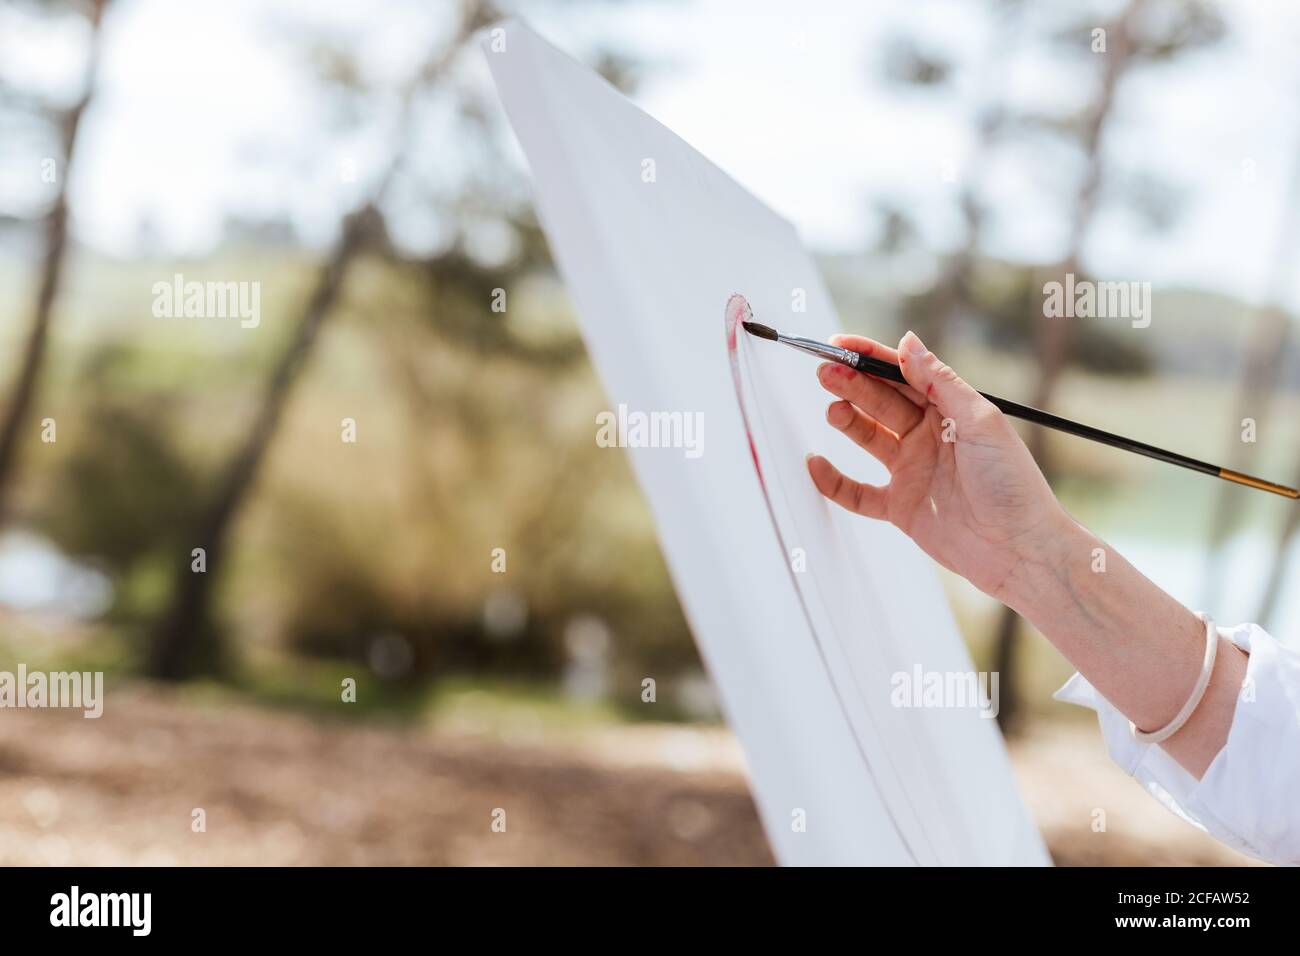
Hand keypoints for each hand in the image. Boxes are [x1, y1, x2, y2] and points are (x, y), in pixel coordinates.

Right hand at [806, 330, 1068, 601]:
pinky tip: (817, 464)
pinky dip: (835, 481)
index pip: (904, 375)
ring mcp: (913, 472)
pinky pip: (859, 492)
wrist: (1021, 551)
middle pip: (881, 403)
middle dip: (853, 385)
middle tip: (826, 373)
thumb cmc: (1013, 485)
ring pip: (868, 439)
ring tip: (833, 410)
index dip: (871, 358)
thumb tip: (907, 342)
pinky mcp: (901, 507)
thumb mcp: (980, 422)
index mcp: (951, 411)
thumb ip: (940, 382)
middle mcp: (929, 437)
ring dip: (848, 422)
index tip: (840, 346)